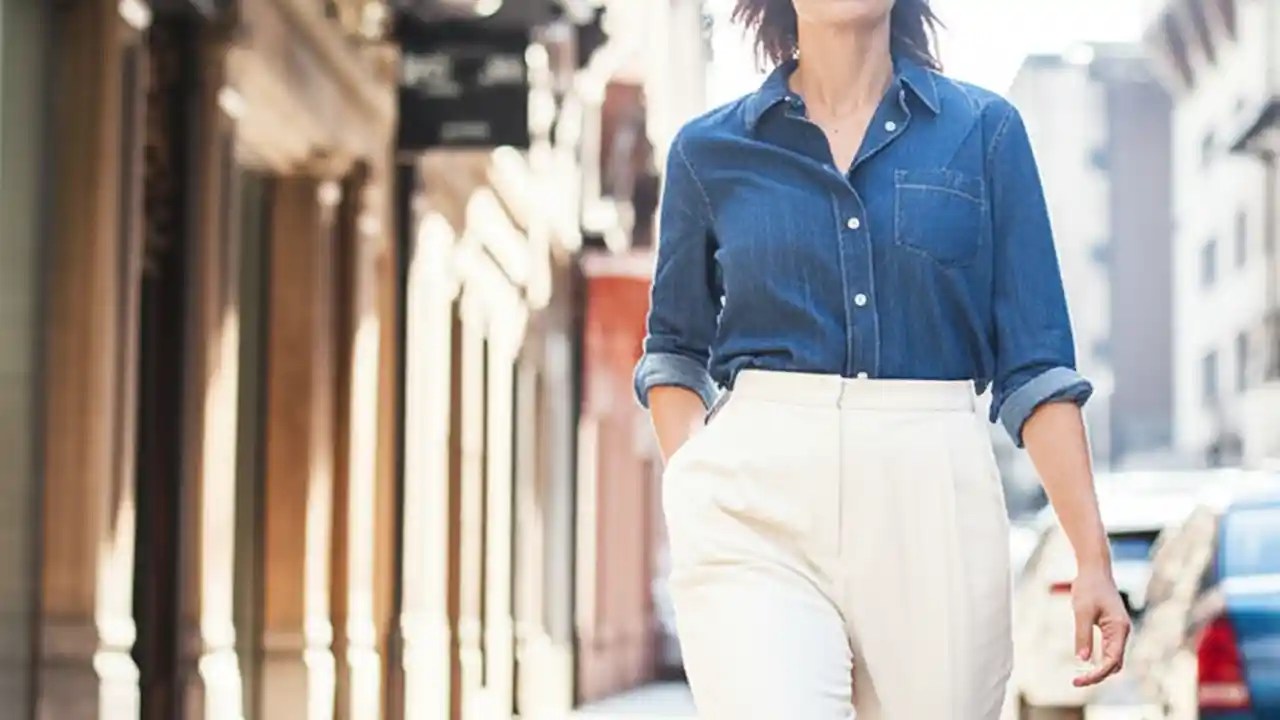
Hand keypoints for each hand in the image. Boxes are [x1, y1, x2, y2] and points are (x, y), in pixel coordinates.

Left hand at [1071, 566, 1130, 686]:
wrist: (1094, 570)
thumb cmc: (1089, 587)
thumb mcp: (1081, 611)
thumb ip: (1083, 635)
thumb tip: (1083, 660)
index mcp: (1119, 628)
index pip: (1111, 660)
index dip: (1097, 674)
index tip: (1080, 680)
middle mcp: (1122, 632)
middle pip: (1114, 664)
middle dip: (1098, 675)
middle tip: (1076, 682)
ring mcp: (1118, 630)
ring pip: (1112, 658)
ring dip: (1099, 669)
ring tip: (1080, 677)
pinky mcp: (1112, 627)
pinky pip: (1108, 649)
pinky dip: (1098, 659)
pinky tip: (1086, 663)